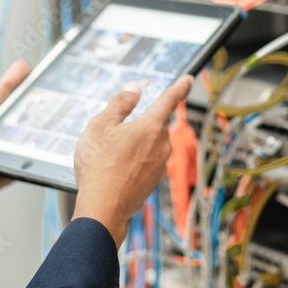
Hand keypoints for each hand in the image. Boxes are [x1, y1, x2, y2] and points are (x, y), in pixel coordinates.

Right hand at [72, 75, 194, 247]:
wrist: (102, 209)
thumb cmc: (99, 166)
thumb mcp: (100, 125)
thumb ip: (120, 103)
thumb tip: (134, 89)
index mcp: (151, 126)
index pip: (169, 99)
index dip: (179, 87)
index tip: (189, 79)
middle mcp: (161, 145)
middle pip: (154, 124)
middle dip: (138, 125)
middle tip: (112, 134)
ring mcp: (160, 165)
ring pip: (149, 145)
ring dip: (134, 145)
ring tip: (108, 156)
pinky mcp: (153, 182)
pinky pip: (145, 162)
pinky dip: (133, 162)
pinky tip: (115, 170)